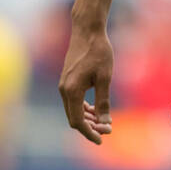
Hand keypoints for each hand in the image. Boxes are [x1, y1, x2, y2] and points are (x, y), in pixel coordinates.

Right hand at [58, 25, 113, 143]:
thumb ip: (103, 102)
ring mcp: (63, 84)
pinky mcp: (66, 80)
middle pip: (74, 118)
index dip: (89, 133)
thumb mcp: (105, 78)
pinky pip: (72, 100)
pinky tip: (95, 107)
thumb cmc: (98, 52)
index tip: (102, 139)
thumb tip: (105, 124)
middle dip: (90, 127)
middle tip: (107, 129)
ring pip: (73, 110)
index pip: (77, 122)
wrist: (87, 30)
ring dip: (87, 118)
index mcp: (71, 91)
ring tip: (104, 120)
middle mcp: (64, 90)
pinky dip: (83, 107)